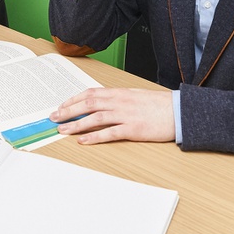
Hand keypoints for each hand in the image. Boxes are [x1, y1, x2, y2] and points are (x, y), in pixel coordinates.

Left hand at [49, 87, 174, 144]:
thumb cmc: (159, 104)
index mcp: (120, 93)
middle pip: (88, 104)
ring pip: (94, 117)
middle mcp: (120, 101)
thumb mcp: (135, 96)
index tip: (61, 106)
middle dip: (68, 110)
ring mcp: (126, 115)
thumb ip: (118, 99)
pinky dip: (94, 137)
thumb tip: (101, 103)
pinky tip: (83, 141)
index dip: (73, 99)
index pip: (90, 93)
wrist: (179, 111)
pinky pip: (109, 133)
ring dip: (76, 124)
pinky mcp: (133, 129)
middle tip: (54, 118)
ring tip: (62, 130)